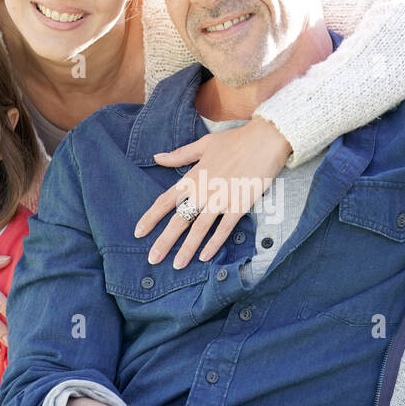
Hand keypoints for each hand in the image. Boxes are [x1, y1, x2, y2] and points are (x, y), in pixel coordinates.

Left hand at [134, 117, 291, 268]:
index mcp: (193, 176)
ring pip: (199, 229)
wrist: (266, 140)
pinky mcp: (239, 206)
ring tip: (177, 265)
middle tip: (153, 259)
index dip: (151, 217)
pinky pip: (223, 229)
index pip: (165, 200)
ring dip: (187, 249)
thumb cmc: (236, 140)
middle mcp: (203, 191)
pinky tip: (205, 257)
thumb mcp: (204, 144)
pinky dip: (214, 243)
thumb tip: (156, 158)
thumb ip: (180, 155)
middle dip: (164, 241)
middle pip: (178, 220)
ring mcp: (221, 199)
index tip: (138, 232)